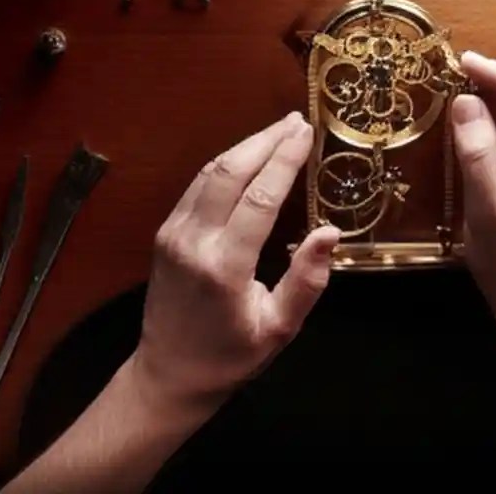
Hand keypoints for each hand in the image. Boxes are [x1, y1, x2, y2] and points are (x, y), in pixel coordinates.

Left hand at [131, 113, 339, 409]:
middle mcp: (194, 241)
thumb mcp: (279, 329)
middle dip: (264, 141)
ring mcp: (174, 234)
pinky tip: (248, 157)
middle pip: (229, 172)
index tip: (306, 133)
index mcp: (225, 266)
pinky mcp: (166, 233)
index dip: (285, 160)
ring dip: (244, 147)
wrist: (169, 373)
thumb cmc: (231, 356)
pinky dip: (226, 164)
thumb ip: (306, 281)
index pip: (259, 198)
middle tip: (297, 121)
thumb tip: (329, 232)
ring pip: (209, 173)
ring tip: (278, 131)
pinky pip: (197, 187)